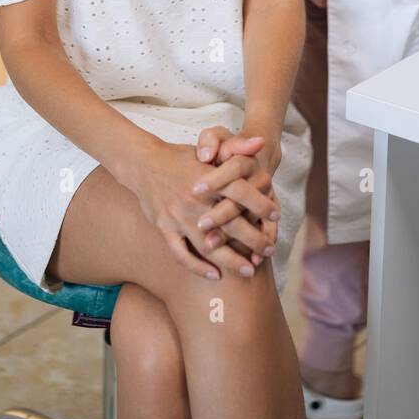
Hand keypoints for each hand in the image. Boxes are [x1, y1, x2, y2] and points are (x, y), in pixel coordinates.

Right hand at [127, 139, 272, 280]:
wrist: (143, 163)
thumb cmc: (180, 157)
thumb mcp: (208, 148)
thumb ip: (237, 146)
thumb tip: (261, 143)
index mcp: (208, 178)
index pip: (241, 193)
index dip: (261, 205)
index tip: (276, 217)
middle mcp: (195, 200)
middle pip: (231, 225)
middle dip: (254, 240)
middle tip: (269, 250)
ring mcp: (178, 218)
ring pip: (208, 247)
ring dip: (231, 261)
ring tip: (249, 270)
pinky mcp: (165, 229)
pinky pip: (182, 254)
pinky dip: (198, 268)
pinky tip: (215, 275)